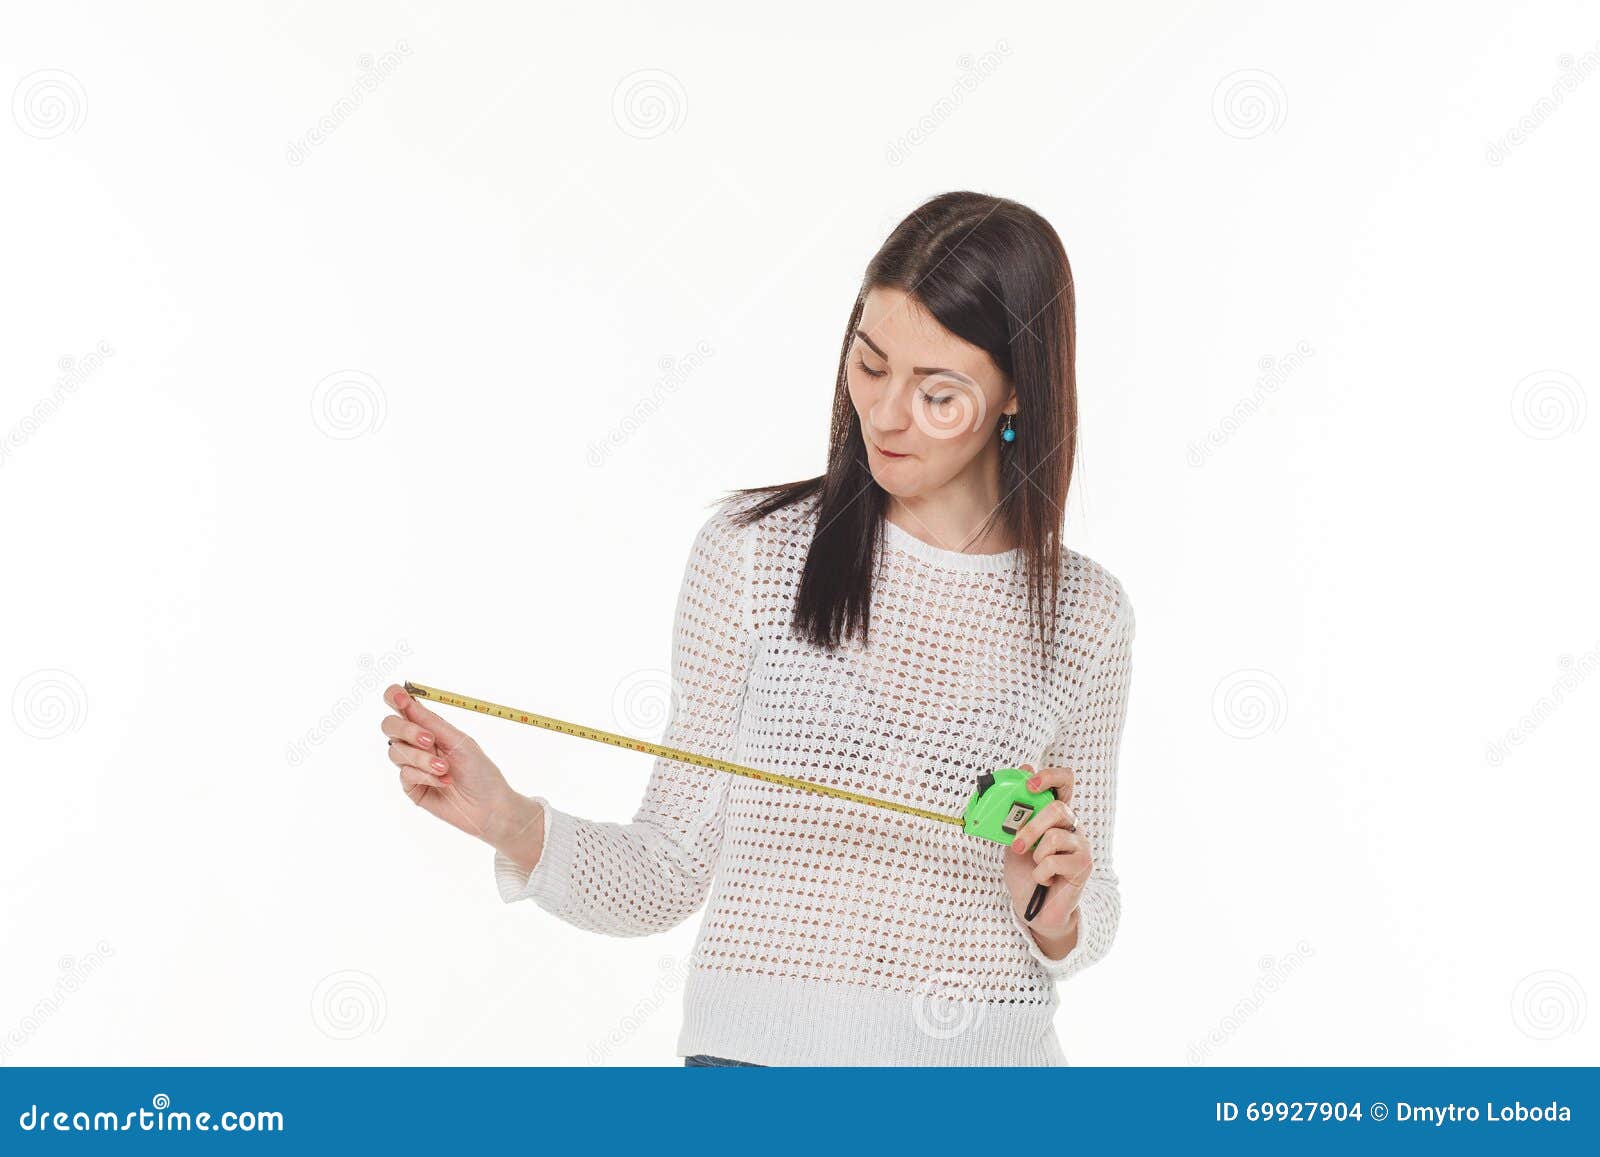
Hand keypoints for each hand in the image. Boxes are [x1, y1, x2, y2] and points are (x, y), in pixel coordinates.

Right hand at [381, 684, 541, 860]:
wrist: (489, 805)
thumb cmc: (480, 771)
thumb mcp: (460, 741)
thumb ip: (433, 723)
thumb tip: (409, 701)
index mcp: (429, 727)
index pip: (402, 706)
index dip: (394, 697)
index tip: (401, 698)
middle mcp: (416, 744)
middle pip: (390, 726)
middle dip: (407, 730)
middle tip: (429, 740)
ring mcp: (412, 765)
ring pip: (396, 752)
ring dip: (422, 759)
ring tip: (445, 768)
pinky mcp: (411, 787)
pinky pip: (405, 774)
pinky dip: (426, 776)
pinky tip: (444, 781)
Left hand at [1001, 763, 1090, 953]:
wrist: (1034, 909)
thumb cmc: (1025, 872)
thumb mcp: (1013, 841)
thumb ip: (1013, 817)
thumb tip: (1011, 786)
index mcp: (1056, 815)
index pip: (1064, 781)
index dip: (1050, 776)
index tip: (1029, 783)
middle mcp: (1072, 826)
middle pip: (1058, 809)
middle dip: (1030, 827)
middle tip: (1017, 845)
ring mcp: (1081, 846)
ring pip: (1054, 837)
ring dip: (1034, 855)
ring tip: (1034, 866)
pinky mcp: (1083, 866)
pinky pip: (1054, 861)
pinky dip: (1041, 873)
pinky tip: (1045, 880)